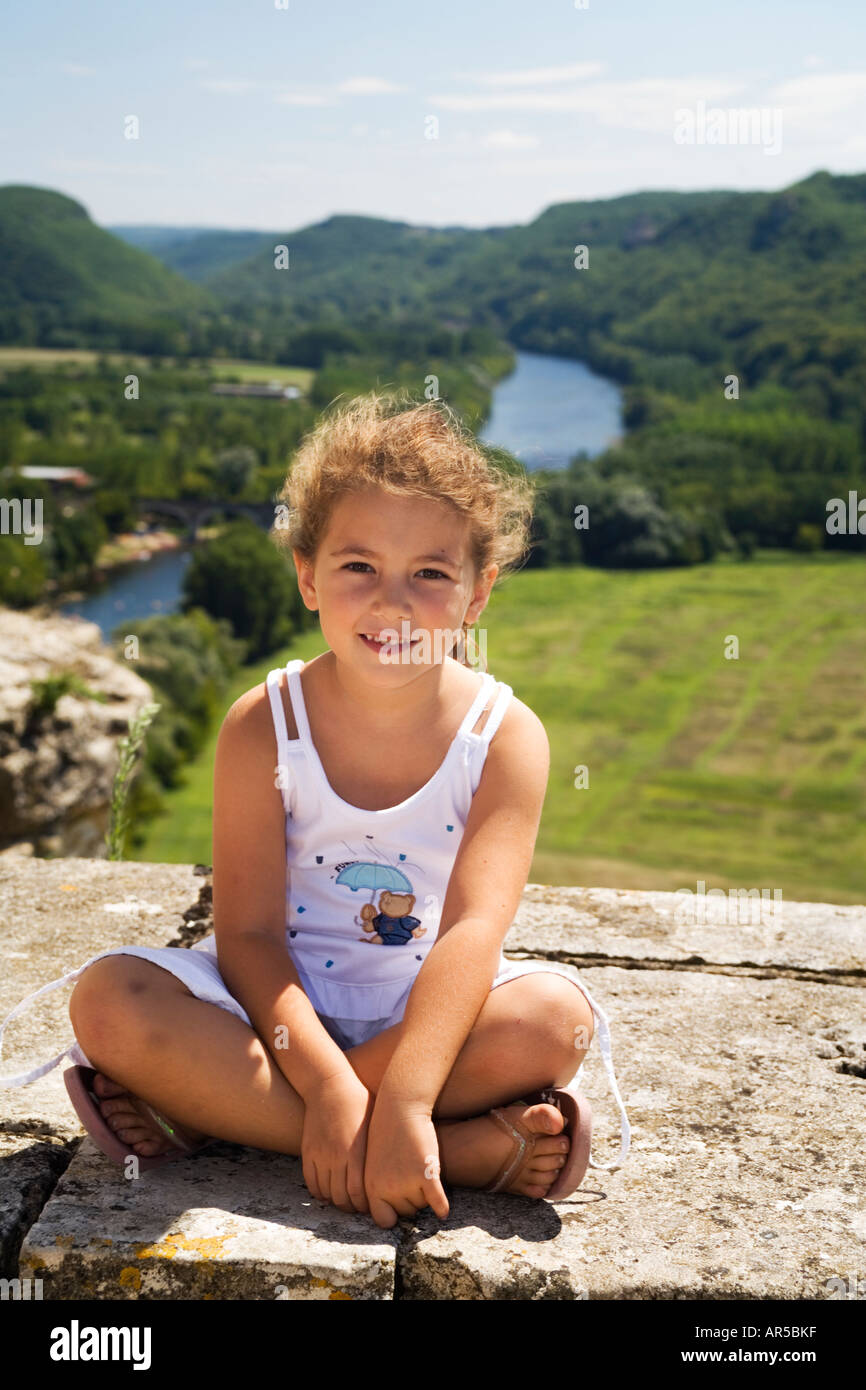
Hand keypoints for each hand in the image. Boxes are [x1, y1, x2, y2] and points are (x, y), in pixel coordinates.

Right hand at [300, 1070, 372, 1214]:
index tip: (370, 1205)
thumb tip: (396, 1165)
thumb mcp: (376, 1121)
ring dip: (335, 1201)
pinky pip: (311, 1183)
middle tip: (358, 1207)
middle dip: (351, 1207)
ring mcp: (320, 1155)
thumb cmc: (359, 1101)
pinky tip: (328, 1190)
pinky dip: (319, 1193)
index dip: (364, 1205)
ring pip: (325, 1193)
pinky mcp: (308, 1152)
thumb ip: (379, 1147)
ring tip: (344, 1200)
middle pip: (341, 1198)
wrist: (329, 1085)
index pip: (358, 1193)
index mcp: (356, 1151)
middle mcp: (336, 1156)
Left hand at [363, 1095, 449, 1228]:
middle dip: (411, 1198)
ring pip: (422, 1204)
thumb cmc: (387, 1133)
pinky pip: (437, 1201)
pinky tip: (444, 1212)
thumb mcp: (372, 1163)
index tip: (396, 1204)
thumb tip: (385, 1214)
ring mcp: (407, 1183)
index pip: (383, 1220)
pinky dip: (441, 1207)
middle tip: (408, 1173)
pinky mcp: (426, 1174)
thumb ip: (377, 1187)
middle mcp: (387, 1189)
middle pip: (407, 1212)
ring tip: (417, 1167)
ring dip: (424, 1192)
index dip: (392, 1213)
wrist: (400, 1107)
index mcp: (370, 1188)